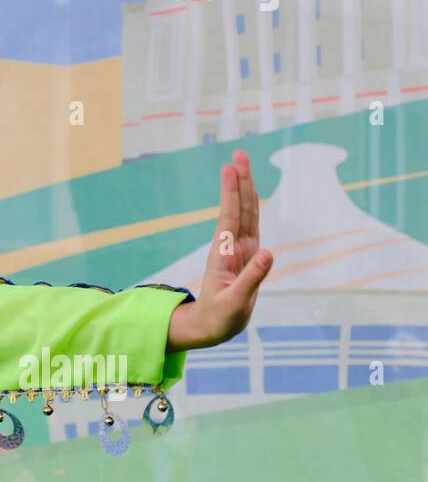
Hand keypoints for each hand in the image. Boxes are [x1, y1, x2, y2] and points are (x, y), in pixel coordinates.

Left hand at [166, 149, 272, 350]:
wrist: (211, 327)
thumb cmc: (220, 316)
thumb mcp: (235, 302)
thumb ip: (252, 278)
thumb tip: (268, 253)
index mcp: (225, 254)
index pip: (230, 216)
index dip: (232, 192)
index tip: (230, 168)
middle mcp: (231, 246)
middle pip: (238, 208)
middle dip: (239, 181)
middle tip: (238, 154)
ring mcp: (239, 249)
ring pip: (244, 213)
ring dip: (244, 189)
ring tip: (241, 164)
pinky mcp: (247, 256)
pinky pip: (250, 226)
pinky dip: (251, 207)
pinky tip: (250, 192)